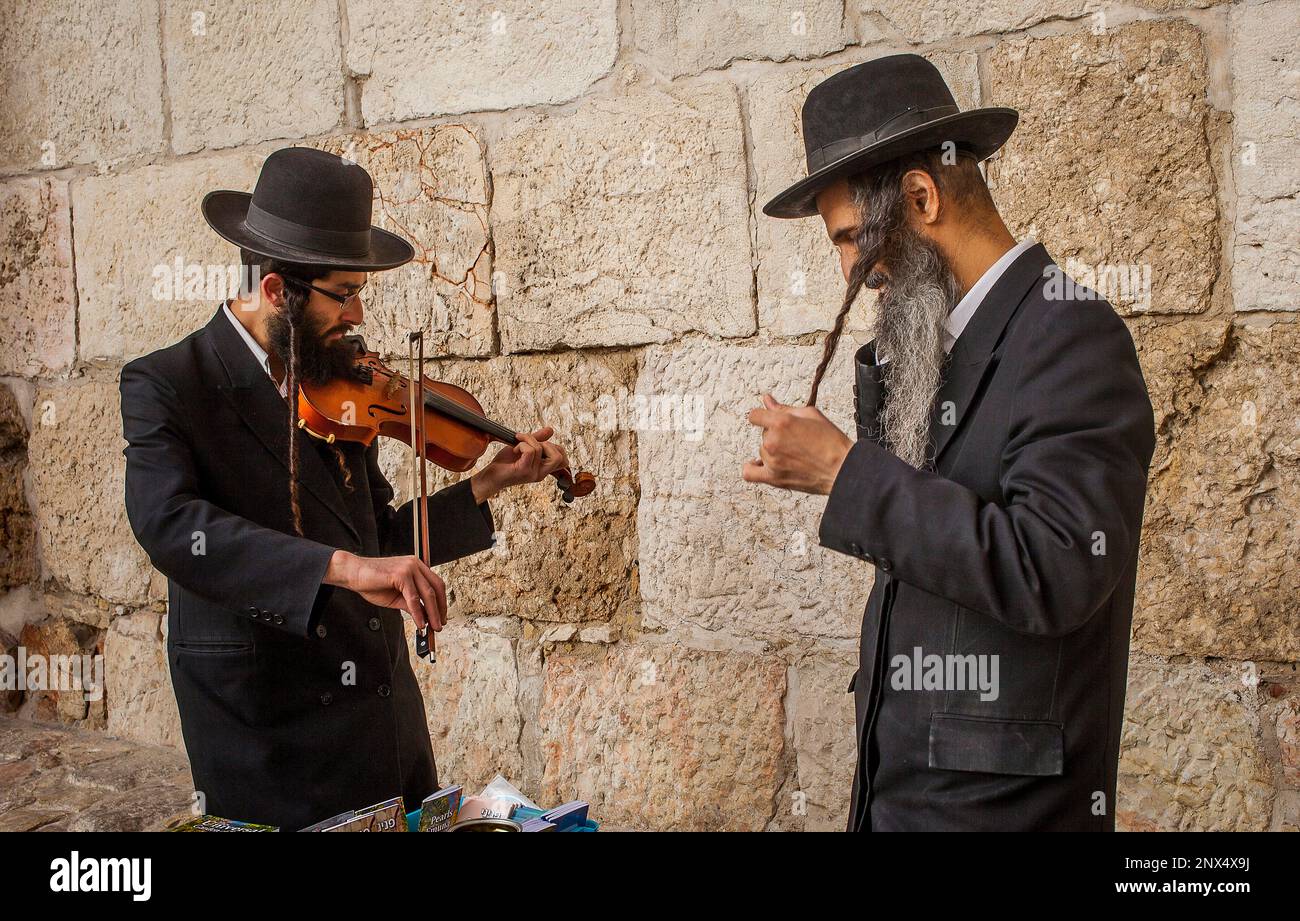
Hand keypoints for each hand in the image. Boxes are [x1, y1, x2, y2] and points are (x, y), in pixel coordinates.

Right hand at [325, 550, 447, 630]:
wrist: (353, 573)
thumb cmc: (372, 583)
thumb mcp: (397, 596)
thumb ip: (411, 604)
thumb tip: (425, 616)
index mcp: (416, 566)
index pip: (436, 584)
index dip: (441, 602)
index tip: (441, 616)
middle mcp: (415, 564)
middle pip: (436, 588)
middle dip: (440, 609)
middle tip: (440, 624)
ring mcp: (409, 568)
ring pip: (427, 593)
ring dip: (432, 613)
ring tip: (433, 627)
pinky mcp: (401, 575)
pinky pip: (413, 598)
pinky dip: (418, 612)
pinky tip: (420, 622)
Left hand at [470, 426, 568, 501]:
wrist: (490, 477)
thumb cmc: (505, 464)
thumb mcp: (523, 448)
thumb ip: (538, 439)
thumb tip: (551, 430)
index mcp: (543, 470)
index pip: (563, 460)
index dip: (555, 447)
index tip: (539, 444)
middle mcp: (541, 473)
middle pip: (559, 457)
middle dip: (546, 443)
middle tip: (531, 444)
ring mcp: (533, 473)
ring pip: (539, 448)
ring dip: (527, 440)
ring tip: (517, 445)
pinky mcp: (523, 471)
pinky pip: (530, 451)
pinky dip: (521, 444)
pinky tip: (514, 449)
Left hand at [742, 394, 852, 494]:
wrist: (842, 468)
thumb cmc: (832, 442)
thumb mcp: (811, 415)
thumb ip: (785, 407)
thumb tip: (767, 400)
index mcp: (781, 422)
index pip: (755, 415)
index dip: (763, 416)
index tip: (769, 420)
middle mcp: (773, 441)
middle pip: (763, 434)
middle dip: (777, 434)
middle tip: (797, 440)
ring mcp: (772, 460)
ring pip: (762, 451)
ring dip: (773, 451)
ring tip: (795, 454)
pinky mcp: (774, 478)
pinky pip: (749, 473)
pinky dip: (752, 467)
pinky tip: (761, 464)